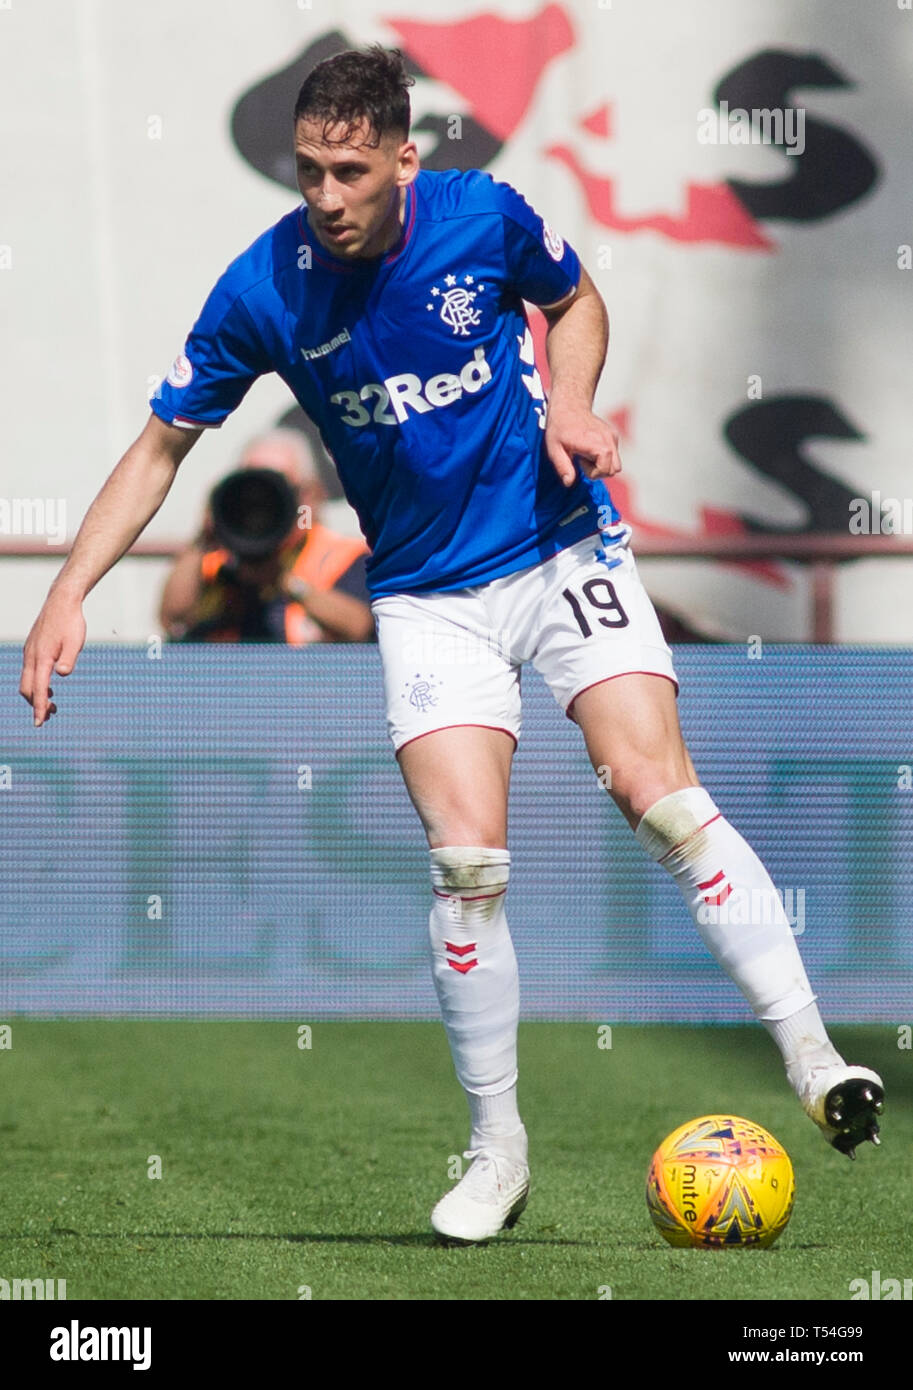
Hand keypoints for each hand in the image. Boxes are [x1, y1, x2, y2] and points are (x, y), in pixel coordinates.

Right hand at [20, 590, 86, 725]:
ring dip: (37, 695)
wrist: (61, 602)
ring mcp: (29, 652)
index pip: (38, 689)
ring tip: (53, 704)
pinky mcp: (32, 649)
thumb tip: (62, 674)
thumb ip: (68, 659)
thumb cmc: (71, 622)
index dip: (39, 708)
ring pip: (27, 680)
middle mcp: (31, 656)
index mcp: (41, 657)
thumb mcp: (74, 642)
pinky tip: (50, 687)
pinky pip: (30, 672)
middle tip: (50, 716)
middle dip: (36, 705)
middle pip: (28, 688)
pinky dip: (36, 684)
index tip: (39, 723)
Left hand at [546, 397, 621, 487]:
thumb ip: (563, 467)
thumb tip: (569, 482)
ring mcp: (613, 437)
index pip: (605, 471)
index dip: (591, 472)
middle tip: (583, 459)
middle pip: (614, 470)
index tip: (579, 460)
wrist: (568, 406)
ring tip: (587, 454)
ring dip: (603, 465)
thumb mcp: (555, 449)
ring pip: (616, 464)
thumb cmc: (559, 428)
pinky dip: (604, 457)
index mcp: (598, 445)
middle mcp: (609, 440)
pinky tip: (590, 447)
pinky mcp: (613, 434)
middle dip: (599, 470)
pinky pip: (614, 454)